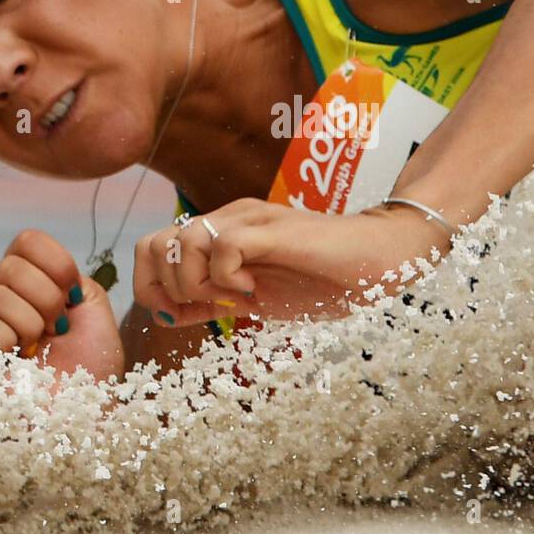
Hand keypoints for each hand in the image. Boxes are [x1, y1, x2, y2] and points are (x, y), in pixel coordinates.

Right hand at [0, 228, 124, 383]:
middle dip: (47, 297)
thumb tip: (47, 268)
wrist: (86, 412)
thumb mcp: (93, 310)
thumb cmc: (92, 368)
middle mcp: (3, 297)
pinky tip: (17, 359)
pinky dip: (8, 340)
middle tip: (57, 327)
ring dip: (31, 323)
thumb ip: (72, 278)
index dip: (56, 263)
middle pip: (10, 265)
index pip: (27, 241)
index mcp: (34, 283)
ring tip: (38, 348)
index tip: (73, 295)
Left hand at [132, 199, 452, 329]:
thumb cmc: (327, 278)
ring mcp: (249, 220)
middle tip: (205, 307)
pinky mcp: (273, 230)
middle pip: (153, 244)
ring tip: (235, 297)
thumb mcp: (257, 297)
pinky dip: (227, 277)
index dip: (151, 287)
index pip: (150, 247)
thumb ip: (213, 299)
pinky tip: (254, 291)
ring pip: (182, 242)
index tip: (180, 315)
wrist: (383, 258)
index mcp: (220, 232)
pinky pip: (222, 246)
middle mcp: (227, 218)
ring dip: (197, 283)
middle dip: (167, 289)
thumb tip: (166, 314)